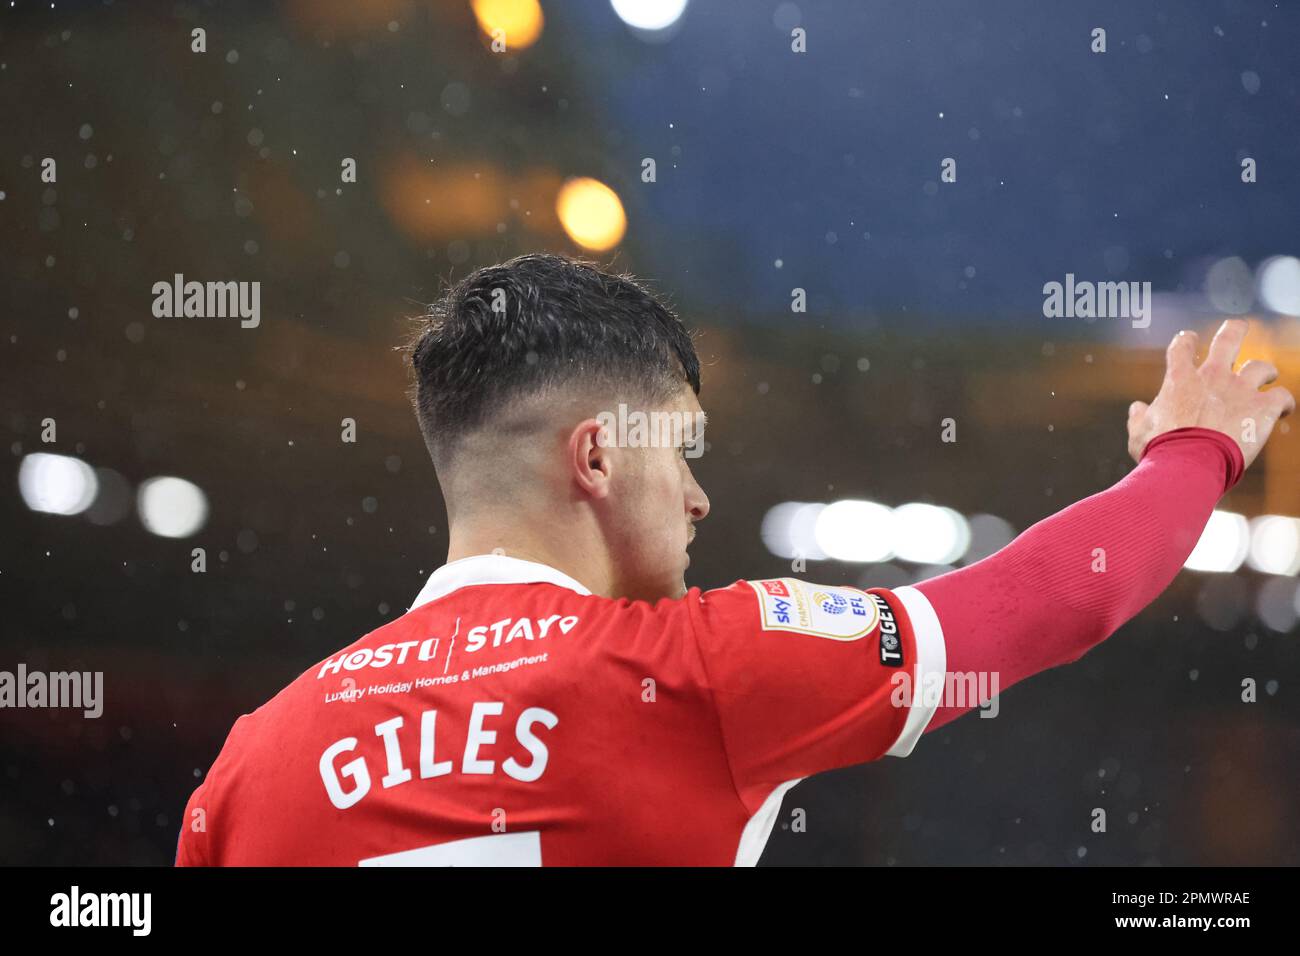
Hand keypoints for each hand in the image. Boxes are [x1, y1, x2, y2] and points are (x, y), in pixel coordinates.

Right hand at [1127, 318, 1294, 468]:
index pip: (1182, 346)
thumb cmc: (1160, 451)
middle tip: (1238, 328)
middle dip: (1234, 330)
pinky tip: (1283, 410)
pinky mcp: (1263, 408)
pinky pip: (1282, 396)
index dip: (1186, 340)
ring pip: (1262, 366)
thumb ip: (1139, 417)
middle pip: (1229, 337)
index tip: (1189, 339)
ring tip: (1268, 378)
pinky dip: (1284, 402)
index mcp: (1180, 379)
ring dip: (1265, 372)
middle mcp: (1213, 377)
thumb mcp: (1140, 433)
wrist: (1188, 466)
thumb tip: (1138, 408)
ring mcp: (1240, 390)